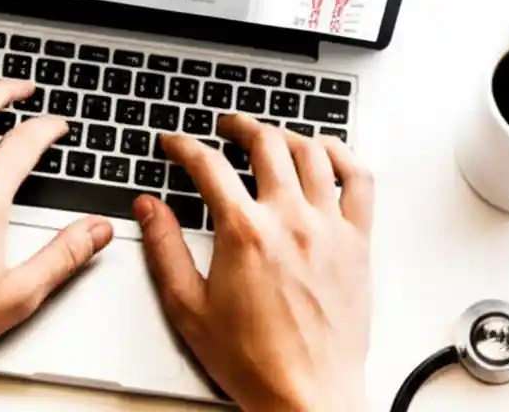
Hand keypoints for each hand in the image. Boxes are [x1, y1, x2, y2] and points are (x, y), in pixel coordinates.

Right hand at [134, 117, 373, 411]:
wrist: (307, 395)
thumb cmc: (253, 361)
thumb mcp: (188, 307)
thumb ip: (164, 249)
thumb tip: (149, 209)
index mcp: (244, 233)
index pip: (208, 166)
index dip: (184, 146)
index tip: (175, 143)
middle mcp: (289, 221)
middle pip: (265, 143)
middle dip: (238, 125)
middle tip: (225, 126)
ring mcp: (329, 228)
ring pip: (312, 152)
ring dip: (287, 134)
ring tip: (271, 134)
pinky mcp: (358, 243)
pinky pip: (360, 181)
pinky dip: (343, 156)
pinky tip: (327, 153)